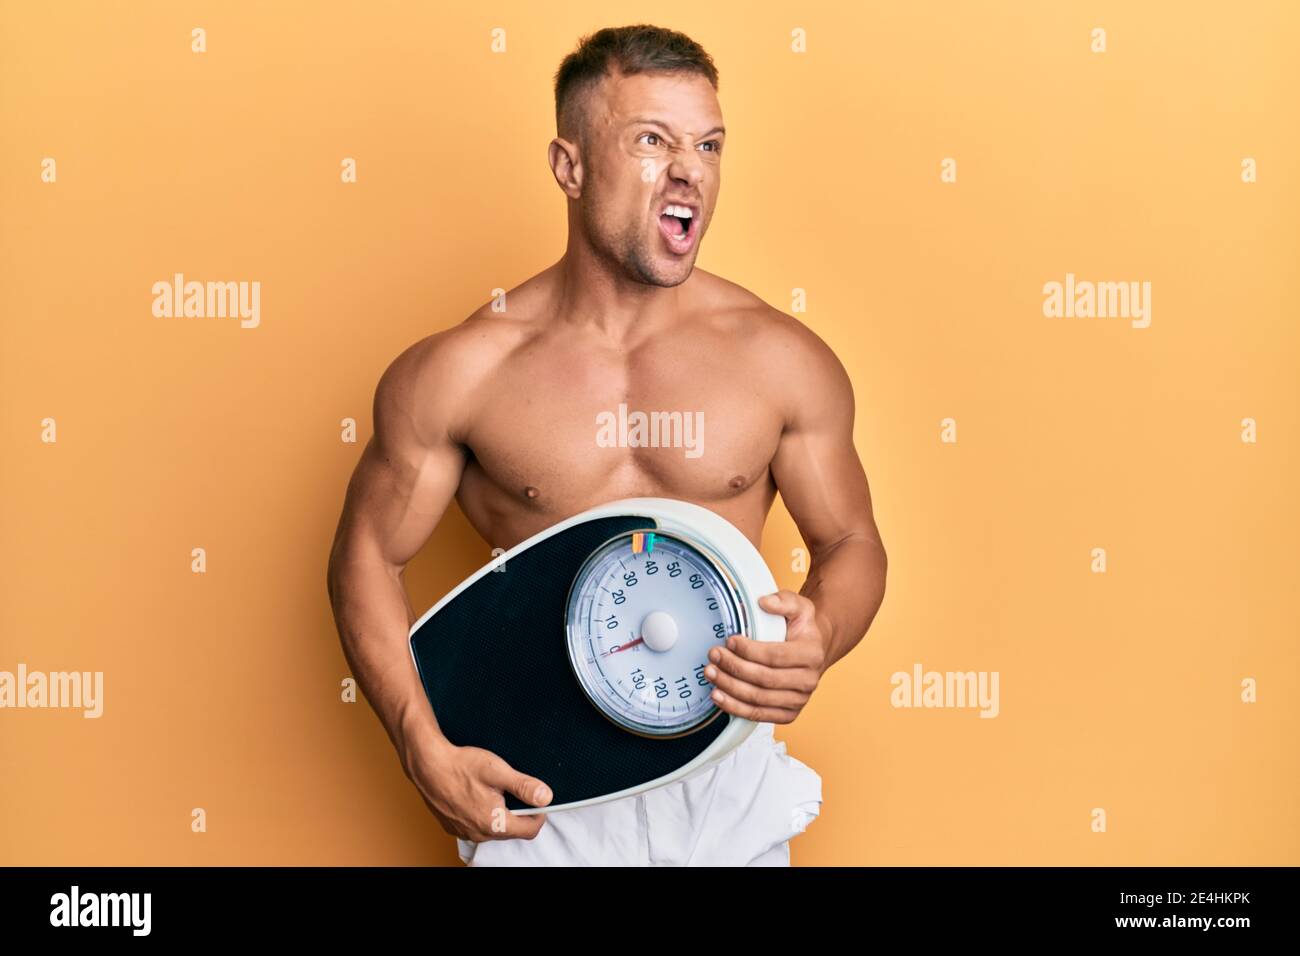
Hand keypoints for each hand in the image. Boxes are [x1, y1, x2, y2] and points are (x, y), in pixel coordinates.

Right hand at [401, 731, 552, 841]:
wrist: (427, 764)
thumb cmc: (460, 766)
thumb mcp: (498, 771)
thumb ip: (524, 786)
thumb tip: (546, 797)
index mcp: (494, 822)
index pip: (530, 831)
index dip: (538, 815)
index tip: (537, 800)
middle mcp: (479, 833)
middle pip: (512, 830)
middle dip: (518, 813)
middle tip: (513, 789)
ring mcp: (464, 832)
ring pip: (493, 828)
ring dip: (499, 813)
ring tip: (493, 790)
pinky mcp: (453, 827)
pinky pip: (476, 826)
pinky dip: (481, 814)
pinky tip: (476, 794)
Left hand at [702, 589, 829, 723]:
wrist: (814, 650)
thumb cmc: (802, 630)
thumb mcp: (799, 607)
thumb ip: (784, 600)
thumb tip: (764, 601)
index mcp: (812, 654)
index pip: (775, 656)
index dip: (749, 650)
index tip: (730, 640)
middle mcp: (808, 681)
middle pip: (764, 679)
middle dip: (734, 667)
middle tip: (714, 655)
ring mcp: (799, 700)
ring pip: (758, 699)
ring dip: (730, 688)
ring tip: (711, 673)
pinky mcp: (788, 714)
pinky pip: (758, 715)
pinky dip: (735, 708)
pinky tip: (719, 696)